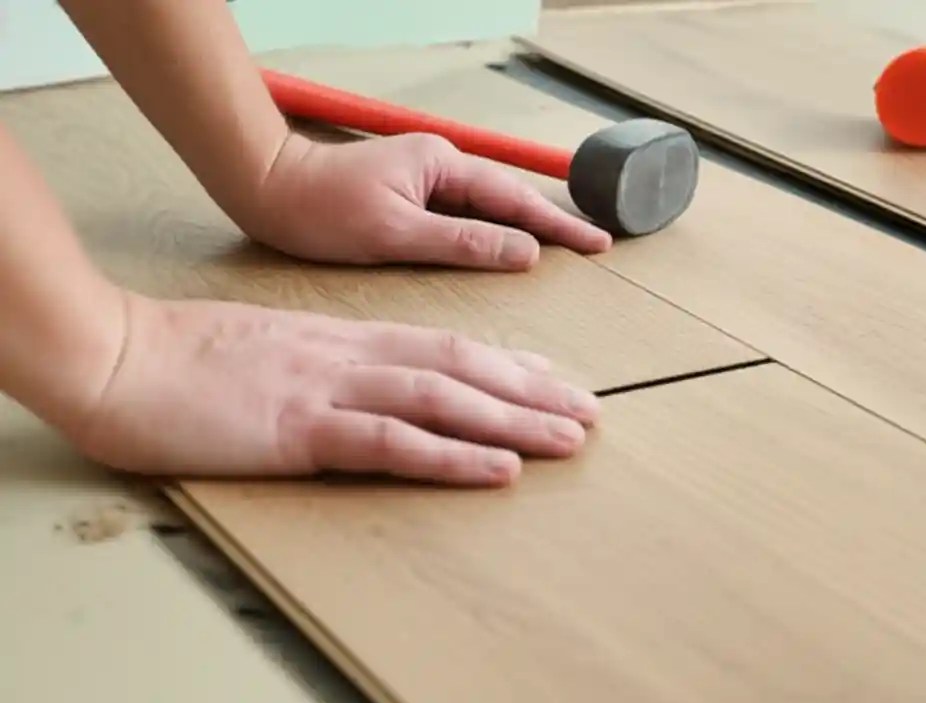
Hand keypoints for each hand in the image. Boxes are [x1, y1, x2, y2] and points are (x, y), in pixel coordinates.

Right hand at [65, 291, 599, 484]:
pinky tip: (496, 469)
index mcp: (347, 338)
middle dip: (534, 390)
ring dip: (513, 420)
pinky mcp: (300, 429)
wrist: (119, 357)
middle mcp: (352, 356)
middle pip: (463, 366)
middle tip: (590, 410)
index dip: (509, 362)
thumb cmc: (190, 358)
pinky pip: (392, 443)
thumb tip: (373, 384)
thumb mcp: (276, 350)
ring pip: (444, 399)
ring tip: (569, 438)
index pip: (446, 344)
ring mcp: (329, 389)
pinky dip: (451, 455)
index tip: (556, 378)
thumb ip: (331, 363)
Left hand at [240, 131, 612, 269]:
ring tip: (565, 250)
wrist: (267, 190)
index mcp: (441, 165)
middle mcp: (440, 165)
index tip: (597, 242)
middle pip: (509, 199)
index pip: (514, 199)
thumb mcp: (396, 233)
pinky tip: (508, 250)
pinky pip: (465, 215)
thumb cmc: (320, 210)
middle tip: (596, 246)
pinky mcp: (411, 196)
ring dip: (525, 229)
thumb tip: (526, 252)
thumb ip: (465, 243)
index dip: (558, 226)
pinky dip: (492, 232)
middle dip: (553, 224)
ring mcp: (426, 179)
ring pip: (488, 208)